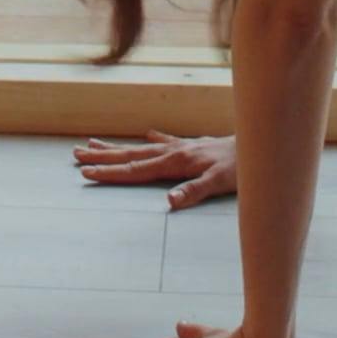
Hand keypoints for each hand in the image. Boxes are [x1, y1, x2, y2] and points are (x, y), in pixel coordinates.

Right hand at [72, 129, 236, 209]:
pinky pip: (166, 142)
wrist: (260, 146)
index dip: (110, 173)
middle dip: (103, 157)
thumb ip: (194, 192)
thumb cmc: (242, 167)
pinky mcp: (194, 146)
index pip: (135, 170)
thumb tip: (169, 202)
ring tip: (94, 142)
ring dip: (118, 147)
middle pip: (131, 156)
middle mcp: (174, 152)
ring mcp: (182, 147)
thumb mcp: (220, 183)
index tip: (86, 172)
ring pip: (142, 148)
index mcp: (175, 162)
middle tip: (76, 155)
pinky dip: (153, 139)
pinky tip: (146, 135)